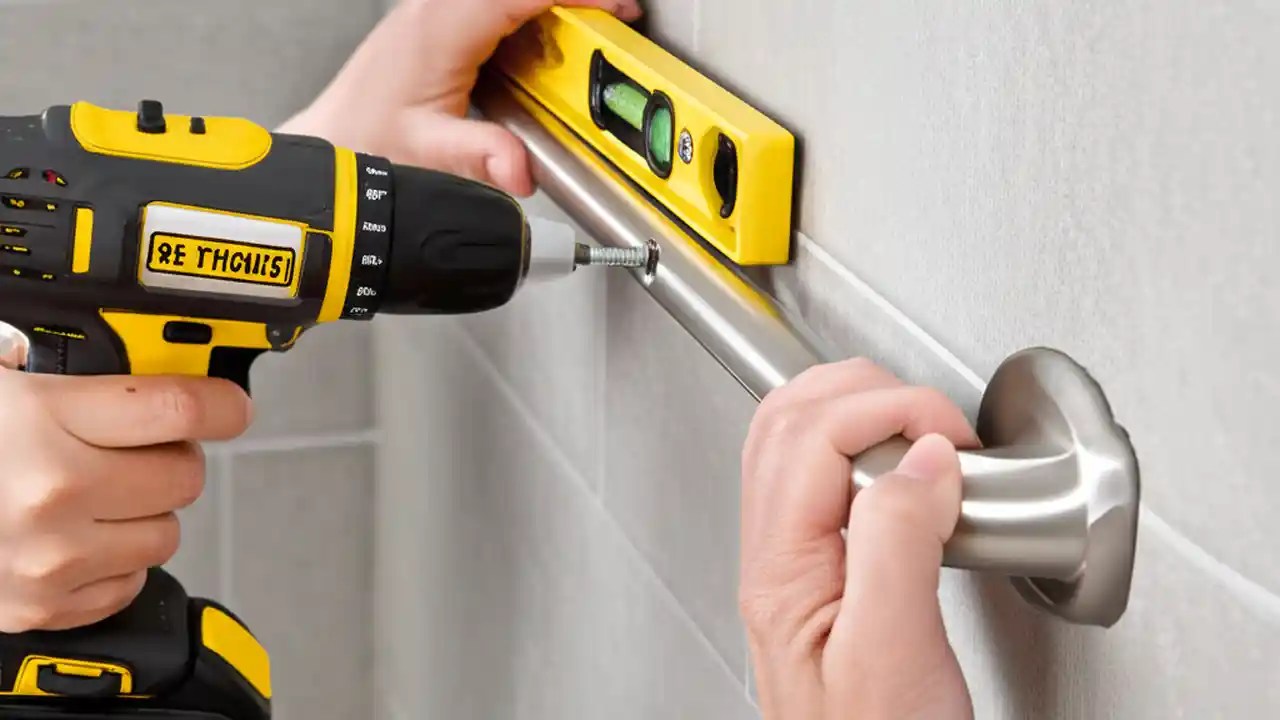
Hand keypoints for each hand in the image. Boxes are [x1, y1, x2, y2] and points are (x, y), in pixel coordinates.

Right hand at [0, 370, 250, 631]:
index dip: (219, 403)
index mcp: (39, 423)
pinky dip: (115, 560)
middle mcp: (51, 495)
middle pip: (183, 475)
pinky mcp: (40, 607)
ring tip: (95, 491)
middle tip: (136, 446)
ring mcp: (48, 559)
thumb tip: (140, 354)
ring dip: (145, 511)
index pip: (177, 408)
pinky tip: (77, 533)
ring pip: (164, 533)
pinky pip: (128, 582)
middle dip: (170, 456)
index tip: (229, 404)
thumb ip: (58, 364)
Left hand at [278, 0, 643, 196]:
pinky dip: (531, 12)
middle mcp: (437, 7)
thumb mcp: (430, 154)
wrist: (333, 138)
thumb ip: (482, 158)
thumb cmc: (366, 141)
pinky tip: (550, 35)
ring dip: (552, 3)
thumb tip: (521, 171)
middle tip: (614, 16)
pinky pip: (497, 4)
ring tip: (592, 22)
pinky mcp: (439, 22)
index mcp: (441, 27)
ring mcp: (436, 10)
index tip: (616, 7)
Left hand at [739, 359, 977, 719]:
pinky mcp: (820, 577)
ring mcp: (791, 564)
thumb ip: (900, 542)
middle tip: (935, 419)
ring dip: (854, 411)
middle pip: (787, 420)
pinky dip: (858, 450)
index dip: (886, 408)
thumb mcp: (893, 650)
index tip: (951, 433)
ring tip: (920, 429)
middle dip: (864, 392)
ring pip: (793, 443)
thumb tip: (924, 456)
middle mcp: (774, 557)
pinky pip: (817, 481)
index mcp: (782, 567)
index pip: (812, 435)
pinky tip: (903, 473)